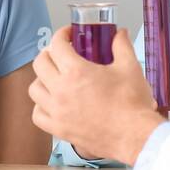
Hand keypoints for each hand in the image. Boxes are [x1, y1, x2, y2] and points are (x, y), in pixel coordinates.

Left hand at [30, 25, 163, 164]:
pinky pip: (38, 115)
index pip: (57, 45)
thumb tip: (120, 33)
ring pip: (34, 89)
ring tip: (54, 77)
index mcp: (76, 72)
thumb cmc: (132, 103)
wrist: (135, 136)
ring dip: (42, 79)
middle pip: (40, 64)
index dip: (62, 34)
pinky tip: (51, 103)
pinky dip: (41, 107)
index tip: (69, 34)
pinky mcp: (59, 129)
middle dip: (49, 54)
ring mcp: (57, 111)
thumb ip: (121, 46)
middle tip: (61, 53)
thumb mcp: (130, 68)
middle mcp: (61, 90)